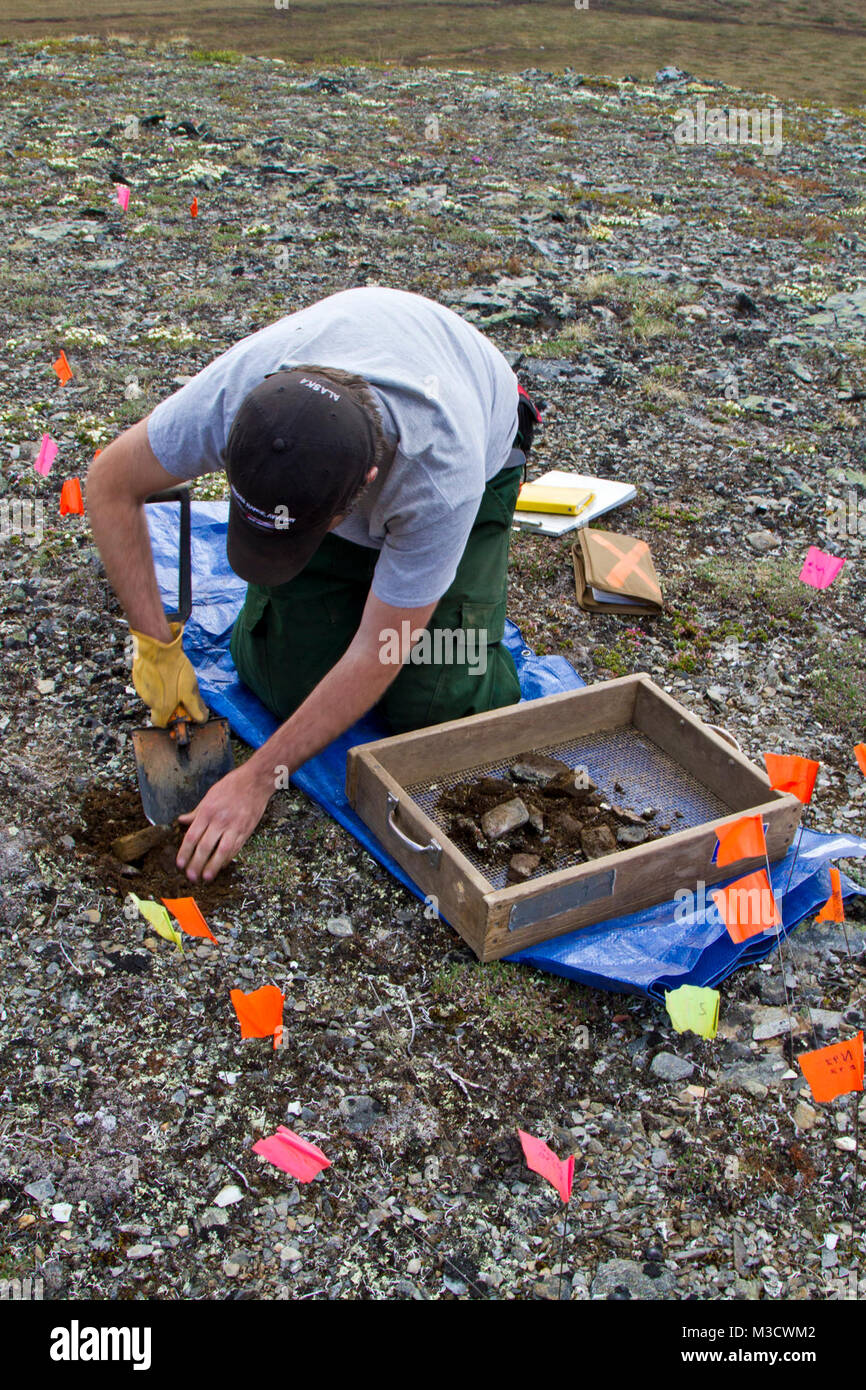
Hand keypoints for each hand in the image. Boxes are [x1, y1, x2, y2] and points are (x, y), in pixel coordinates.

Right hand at [131, 621, 208, 726]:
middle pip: (158, 708)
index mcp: (160, 707)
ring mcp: (141, 688)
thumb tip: (201, 719)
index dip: (169, 722)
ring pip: (153, 694)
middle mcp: (148, 700)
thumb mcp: (190, 689)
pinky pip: (147, 683)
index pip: (160, 723)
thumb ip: (195, 707)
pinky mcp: (137, 677)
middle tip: (179, 692)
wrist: (157, 647)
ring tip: (171, 678)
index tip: (178, 714)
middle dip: (168, 703)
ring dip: (162, 691)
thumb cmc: (174, 669)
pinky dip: (155, 681)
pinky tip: (163, 671)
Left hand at [176, 762, 272, 881]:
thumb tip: (182, 821)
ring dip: (213, 867)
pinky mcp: (246, 830)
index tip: (180, 864)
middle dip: (196, 864)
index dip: (185, 852)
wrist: (256, 781)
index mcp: (207, 811)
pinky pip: (235, 848)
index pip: (192, 836)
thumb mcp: (209, 795)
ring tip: (206, 877)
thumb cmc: (232, 785)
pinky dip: (227, 859)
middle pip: (205, 847)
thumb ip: (196, 812)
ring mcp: (234, 826)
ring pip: (221, 852)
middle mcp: (220, 820)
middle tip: (191, 877)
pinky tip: (221, 866)